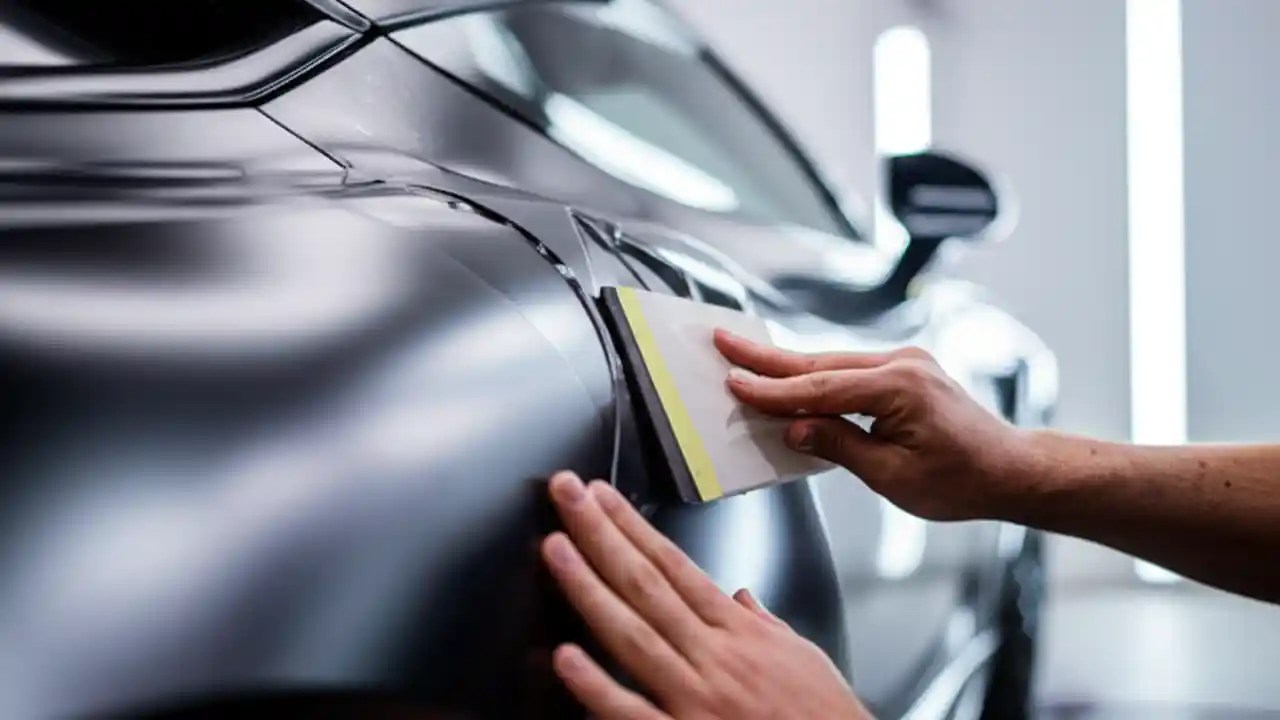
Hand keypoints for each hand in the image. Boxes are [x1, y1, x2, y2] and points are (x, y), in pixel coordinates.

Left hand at [542, 471, 872, 719]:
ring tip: (555, 548)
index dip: (634, 526)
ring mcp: (695, 698)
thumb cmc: (825, 718)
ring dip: (589, 588)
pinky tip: (566, 657)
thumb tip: (739, 597)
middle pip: (645, 584)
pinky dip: (598, 686)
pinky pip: (633, 711)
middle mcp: (712, 657)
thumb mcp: (803, 657)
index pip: (675, 565)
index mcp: (737, 634)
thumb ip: (764, 624)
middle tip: (567, 492)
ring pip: (632, 634)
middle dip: (601, 534)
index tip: (602, 496)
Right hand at [715, 329, 1029, 520]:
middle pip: (819, 363)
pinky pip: (849, 370)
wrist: (1008, 470)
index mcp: (899, 387)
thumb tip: (794, 428)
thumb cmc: (960, 480)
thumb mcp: (892, 476)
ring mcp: (905, 363)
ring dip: (788, 366)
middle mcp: (902, 364)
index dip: (771, 390)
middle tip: (725, 342)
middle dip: (767, 358)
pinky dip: (817, 376)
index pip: (819, 389)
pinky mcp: (905, 371)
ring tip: (745, 358)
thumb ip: (839, 445)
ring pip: (831, 364)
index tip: (734, 383)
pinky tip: (791, 376)